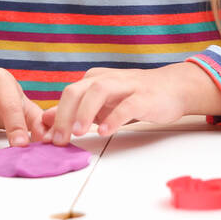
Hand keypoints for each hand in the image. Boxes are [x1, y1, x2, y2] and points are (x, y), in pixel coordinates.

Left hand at [44, 65, 194, 144]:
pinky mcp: (144, 96)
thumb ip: (75, 110)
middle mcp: (106, 79)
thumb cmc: (134, 96)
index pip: (68, 95)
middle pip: (77, 91)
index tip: (47, 139)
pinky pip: (126, 105)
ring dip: (84, 112)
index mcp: (93, 80)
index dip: (55, 117)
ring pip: (98, 91)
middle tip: (58, 139)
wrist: (173, 87)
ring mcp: (126, 86)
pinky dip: (114, 118)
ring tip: (77, 133)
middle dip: (64, 115)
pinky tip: (105, 131)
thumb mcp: (101, 104)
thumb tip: (47, 119)